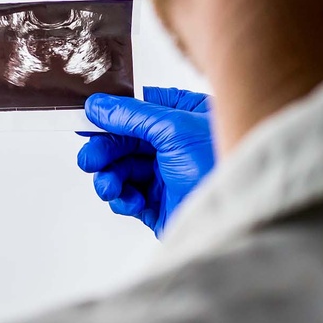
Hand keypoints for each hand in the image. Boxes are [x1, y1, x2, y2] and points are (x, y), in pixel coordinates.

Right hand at [78, 86, 214, 236]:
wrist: (236, 217)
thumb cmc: (221, 166)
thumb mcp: (174, 129)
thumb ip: (132, 115)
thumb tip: (99, 105)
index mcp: (184, 117)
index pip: (137, 108)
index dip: (110, 115)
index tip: (86, 119)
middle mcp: (174, 144)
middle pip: (123, 141)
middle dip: (104, 151)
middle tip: (90, 160)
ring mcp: (166, 175)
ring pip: (121, 170)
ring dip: (110, 178)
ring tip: (110, 187)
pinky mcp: (159, 205)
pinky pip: (127, 197)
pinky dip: (123, 200)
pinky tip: (130, 202)